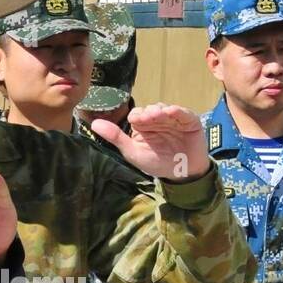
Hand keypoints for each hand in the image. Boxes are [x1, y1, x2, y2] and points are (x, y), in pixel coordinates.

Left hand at [91, 103, 210, 182]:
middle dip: (149, 113)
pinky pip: (183, 113)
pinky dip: (177, 111)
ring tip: (159, 115)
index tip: (136, 119)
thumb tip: (94, 124)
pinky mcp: (188, 120)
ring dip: (161, 111)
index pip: (137, 114)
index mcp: (142, 126)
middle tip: (149, 117)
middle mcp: (157, 119)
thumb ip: (115, 137)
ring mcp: (172, 119)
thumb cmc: (157, 163)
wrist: (182, 174)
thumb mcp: (134, 152)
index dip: (137, 116)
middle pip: (150, 110)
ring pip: (165, 109)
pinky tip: (172, 112)